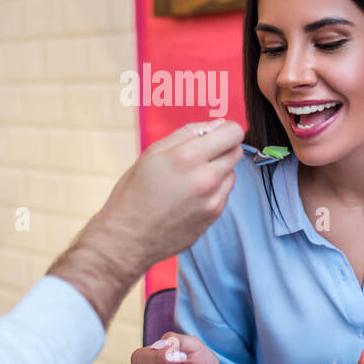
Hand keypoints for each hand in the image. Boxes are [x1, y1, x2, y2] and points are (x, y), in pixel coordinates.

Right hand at [47, 119, 243, 324]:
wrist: (127, 238)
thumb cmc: (134, 194)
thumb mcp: (152, 153)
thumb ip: (187, 134)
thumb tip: (216, 124)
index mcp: (187, 157)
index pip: (232, 132)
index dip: (226, 128)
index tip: (216, 132)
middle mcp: (206, 178)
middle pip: (236, 150)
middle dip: (222, 147)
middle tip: (199, 154)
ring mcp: (213, 199)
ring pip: (232, 171)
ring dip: (218, 169)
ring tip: (189, 178)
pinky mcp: (214, 216)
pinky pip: (224, 192)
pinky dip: (213, 189)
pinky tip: (190, 195)